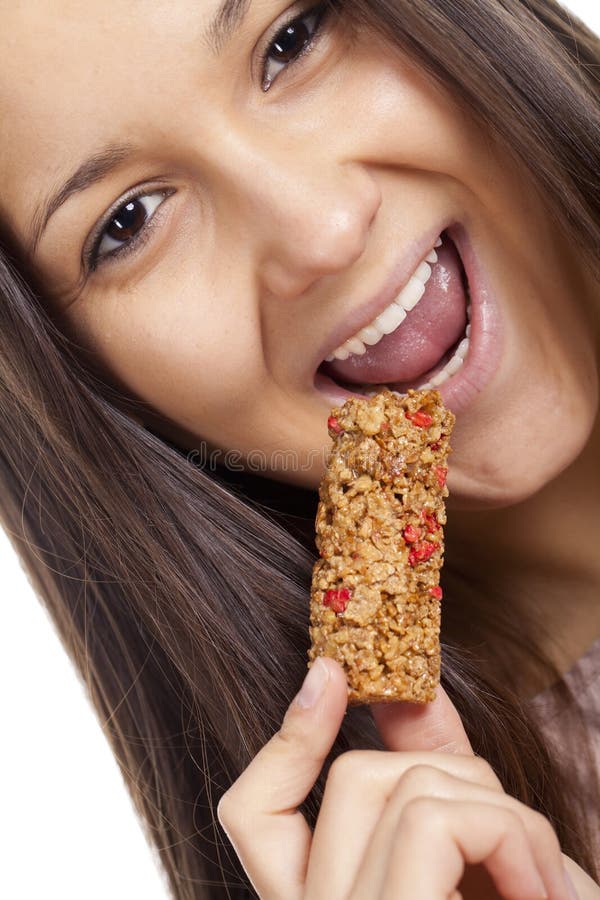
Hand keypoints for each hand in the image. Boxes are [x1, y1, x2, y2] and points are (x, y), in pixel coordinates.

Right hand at [217, 657, 596, 898]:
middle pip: (350, 779)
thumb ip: (438, 779)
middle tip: (521, 846)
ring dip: (501, 810)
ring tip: (548, 884)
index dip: (284, 737)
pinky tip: (545, 895)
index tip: (332, 674)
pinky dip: (508, 832)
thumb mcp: (483, 864)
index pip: (251, 814)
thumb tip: (411, 688)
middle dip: (453, 770)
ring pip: (397, 787)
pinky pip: (431, 822)